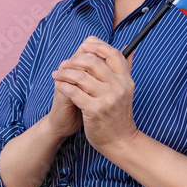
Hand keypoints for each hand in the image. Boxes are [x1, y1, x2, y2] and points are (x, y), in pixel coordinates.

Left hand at [51, 36, 137, 155]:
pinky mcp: (95, 110)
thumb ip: (125, 69)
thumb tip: (128, 48)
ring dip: (65, 73)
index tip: (84, 45)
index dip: (97, 46)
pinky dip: (64, 86)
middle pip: (94, 62)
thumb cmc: (119, 115)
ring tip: (57, 74)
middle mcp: (118, 87)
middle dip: (75, 59)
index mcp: (126, 80)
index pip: (113, 54)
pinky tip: (59, 85)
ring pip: (81, 76)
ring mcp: (107, 99)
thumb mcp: (127, 90)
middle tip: (65, 63)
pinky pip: (74, 92)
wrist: (120, 141)